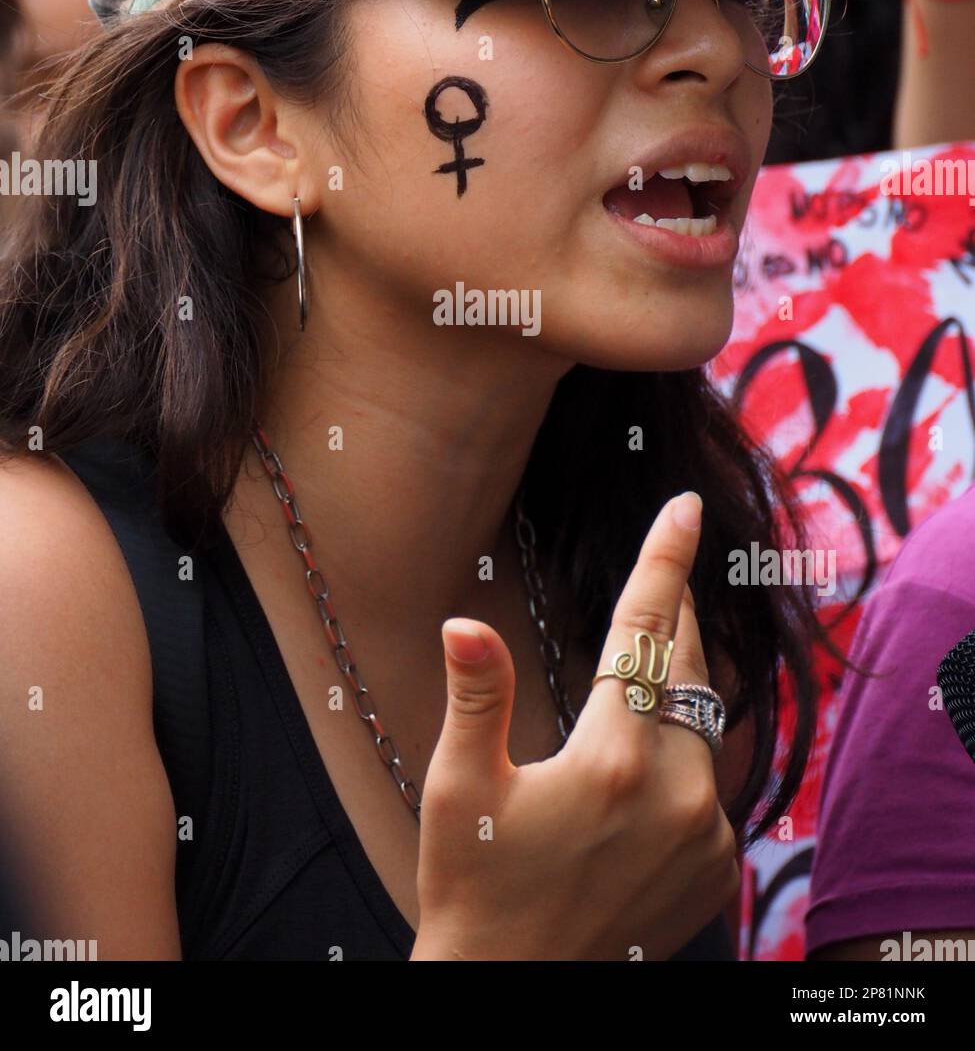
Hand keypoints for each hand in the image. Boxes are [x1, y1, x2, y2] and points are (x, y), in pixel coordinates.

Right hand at [410, 491, 738, 961]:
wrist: (518, 989)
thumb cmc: (473, 884)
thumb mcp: (458, 788)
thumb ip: (476, 696)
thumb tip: (464, 621)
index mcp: (612, 759)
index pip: (643, 631)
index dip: (662, 559)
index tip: (685, 507)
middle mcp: (676, 792)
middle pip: (685, 669)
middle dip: (671, 618)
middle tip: (661, 579)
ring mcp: (706, 834)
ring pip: (703, 724)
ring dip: (677, 688)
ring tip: (643, 671)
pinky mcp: (717, 866)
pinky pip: (711, 780)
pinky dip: (684, 752)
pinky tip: (648, 760)